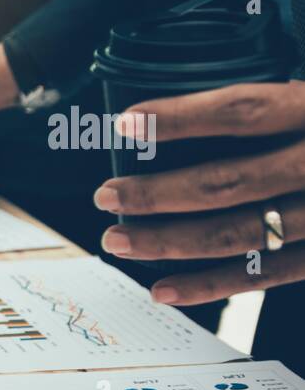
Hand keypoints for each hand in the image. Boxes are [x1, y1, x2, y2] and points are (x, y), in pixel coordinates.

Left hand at [94, 82, 304, 304]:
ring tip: (118, 239)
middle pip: (227, 180)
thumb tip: (191, 111)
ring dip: (169, 241)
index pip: (246, 109)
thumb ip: (283, 101)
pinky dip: (211, 286)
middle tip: (106, 196)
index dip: (181, 117)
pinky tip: (163, 289)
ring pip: (239, 233)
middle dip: (156, 192)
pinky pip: (268, 275)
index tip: (125, 122)